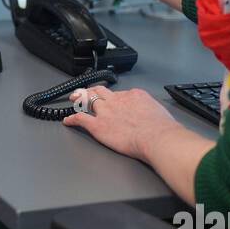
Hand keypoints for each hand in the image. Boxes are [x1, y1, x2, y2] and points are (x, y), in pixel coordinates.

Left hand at [62, 85, 178, 162]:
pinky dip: (72, 119)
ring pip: (87, 100)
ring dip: (79, 99)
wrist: (157, 137)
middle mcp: (117, 101)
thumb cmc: (162, 128)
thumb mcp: (158, 111)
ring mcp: (105, 112)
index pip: (119, 93)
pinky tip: (67, 121)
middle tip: (85, 92)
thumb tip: (150, 115)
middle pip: (100, 91)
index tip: (112, 100)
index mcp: (133, 96)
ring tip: (74, 99)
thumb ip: (149, 110)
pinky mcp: (98, 125)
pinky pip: (80, 119)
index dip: (113, 97)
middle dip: (91, 90)